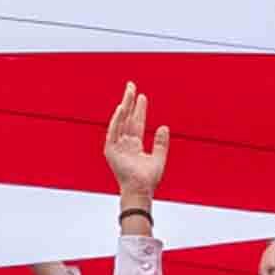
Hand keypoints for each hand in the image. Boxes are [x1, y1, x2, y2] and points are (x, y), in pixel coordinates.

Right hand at [101, 83, 169, 208]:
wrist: (140, 189)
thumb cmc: (148, 179)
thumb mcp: (159, 158)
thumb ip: (161, 143)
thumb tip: (164, 126)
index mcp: (134, 145)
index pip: (137, 122)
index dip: (140, 109)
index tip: (142, 96)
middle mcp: (124, 143)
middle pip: (127, 118)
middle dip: (129, 101)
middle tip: (131, 85)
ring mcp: (116, 146)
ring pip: (121, 121)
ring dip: (124, 106)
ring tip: (129, 92)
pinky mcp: (110, 150)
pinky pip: (113, 131)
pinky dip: (117, 120)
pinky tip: (122, 108)